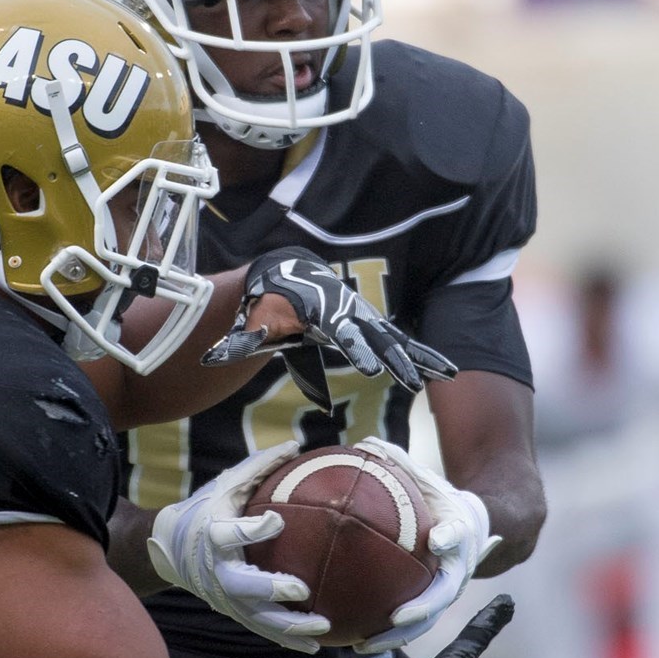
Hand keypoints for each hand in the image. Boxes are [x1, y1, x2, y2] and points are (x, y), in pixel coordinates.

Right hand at [145, 441, 330, 652]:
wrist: (166, 549)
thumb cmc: (205, 509)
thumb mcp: (225, 484)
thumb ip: (259, 466)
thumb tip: (297, 444)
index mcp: (213, 535)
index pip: (230, 534)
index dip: (253, 529)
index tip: (276, 522)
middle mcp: (217, 571)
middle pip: (244, 586)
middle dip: (272, 589)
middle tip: (301, 589)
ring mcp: (224, 597)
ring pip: (257, 618)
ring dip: (289, 627)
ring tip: (322, 628)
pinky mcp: (232, 612)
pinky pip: (262, 630)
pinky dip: (288, 640)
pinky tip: (316, 647)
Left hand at [202, 248, 456, 408]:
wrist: (286, 275)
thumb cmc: (266, 304)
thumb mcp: (251, 322)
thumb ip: (239, 340)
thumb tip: (212, 356)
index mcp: (320, 311)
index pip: (341, 332)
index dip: (356, 349)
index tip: (370, 370)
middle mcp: (348, 312)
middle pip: (375, 337)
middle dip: (394, 359)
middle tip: (410, 382)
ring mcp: (363, 318)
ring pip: (395, 339)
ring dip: (419, 357)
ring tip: (447, 374)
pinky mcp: (370, 327)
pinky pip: (399, 342)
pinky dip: (421, 354)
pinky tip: (443, 371)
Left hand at [349, 438, 501, 653]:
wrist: (484, 529)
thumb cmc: (446, 502)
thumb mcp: (430, 481)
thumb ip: (400, 463)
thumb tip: (365, 442)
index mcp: (460, 533)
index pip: (458, 535)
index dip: (449, 538)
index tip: (437, 540)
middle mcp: (458, 568)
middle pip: (443, 593)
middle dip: (421, 608)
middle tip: (396, 616)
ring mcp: (448, 590)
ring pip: (426, 619)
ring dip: (399, 635)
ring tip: (364, 643)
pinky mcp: (435, 604)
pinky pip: (412, 623)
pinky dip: (388, 634)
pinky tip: (354, 641)